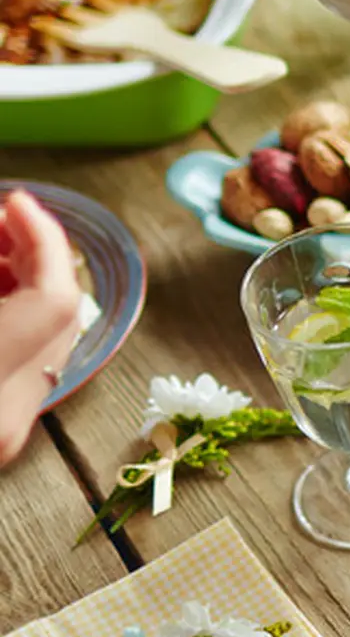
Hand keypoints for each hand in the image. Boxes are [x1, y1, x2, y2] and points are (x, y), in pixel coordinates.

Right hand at [0, 189, 84, 465]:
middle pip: (58, 315)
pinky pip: (24, 364)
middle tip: (2, 219)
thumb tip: (2, 225)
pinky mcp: (2, 435)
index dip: (42, 239)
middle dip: (32, 256)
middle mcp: (11, 420)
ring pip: (44, 340)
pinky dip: (12, 318)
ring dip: (20, 284)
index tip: (17, 201)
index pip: (55, 298)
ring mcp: (9, 434)